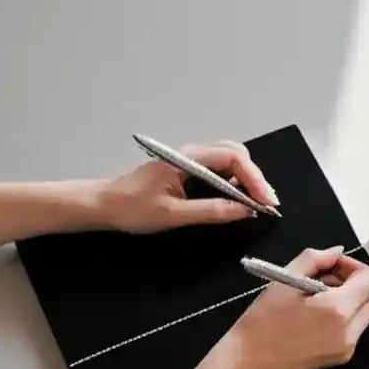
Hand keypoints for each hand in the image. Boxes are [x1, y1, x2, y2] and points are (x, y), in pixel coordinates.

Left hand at [95, 140, 278, 232]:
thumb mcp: (173, 214)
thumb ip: (211, 211)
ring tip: (255, 201)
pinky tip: (236, 197)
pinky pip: (219, 168)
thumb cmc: (131, 208)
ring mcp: (189, 160)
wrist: (102, 205)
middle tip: (266, 202)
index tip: (266, 201)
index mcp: (187, 159)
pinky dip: (234, 180)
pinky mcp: (187, 170)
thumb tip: (244, 210)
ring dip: (246, 178)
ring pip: (229, 159)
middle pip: (236, 153)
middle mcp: (191, 154)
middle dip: (255, 176)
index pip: (233, 158)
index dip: (254, 178)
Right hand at [218, 247, 368, 368]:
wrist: (248, 362)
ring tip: (318, 295)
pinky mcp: (342, 357)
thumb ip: (316, 259)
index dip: (354, 266)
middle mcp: (350, 331)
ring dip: (351, 298)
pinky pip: (355, 328)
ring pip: (366, 312)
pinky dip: (345, 315)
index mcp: (338, 310)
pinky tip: (318, 313)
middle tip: (326, 278)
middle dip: (356, 282)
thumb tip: (338, 252)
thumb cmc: (263, 320)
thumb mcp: (285, 279)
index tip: (332, 266)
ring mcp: (348, 347)